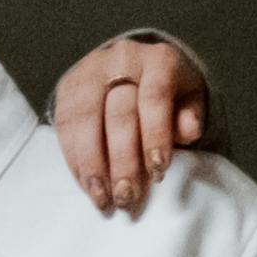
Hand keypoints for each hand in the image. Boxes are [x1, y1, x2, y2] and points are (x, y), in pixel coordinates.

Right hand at [52, 32, 215, 216]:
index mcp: (158, 59)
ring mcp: (89, 72)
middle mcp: (121, 58)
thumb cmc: (165, 93)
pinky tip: (87, 185)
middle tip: (127, 196)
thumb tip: (189, 131)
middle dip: (123, 160)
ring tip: (102, 198)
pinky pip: (65, 127)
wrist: (130, 69)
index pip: (155, 98)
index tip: (158, 172)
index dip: (155, 136)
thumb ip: (190, 114)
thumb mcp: (188, 99)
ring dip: (92, 165)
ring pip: (86, 121)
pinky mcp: (67, 89)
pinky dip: (75, 161)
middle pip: (119, 113)